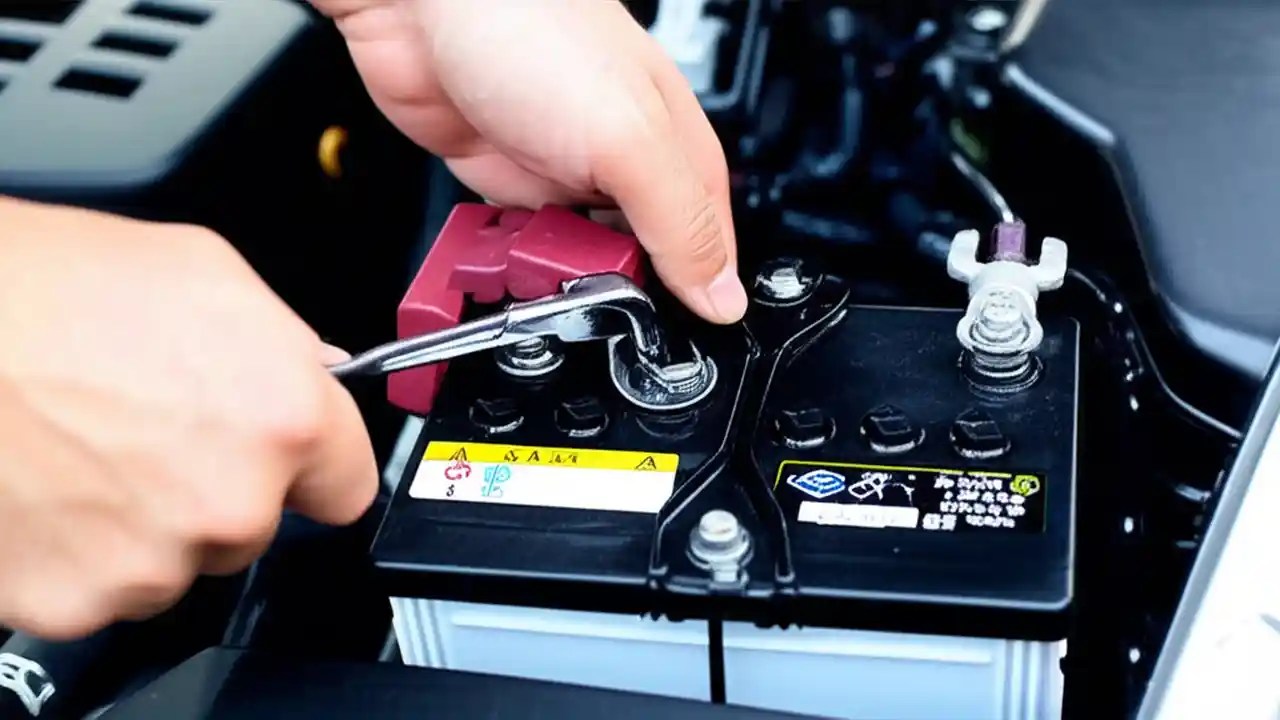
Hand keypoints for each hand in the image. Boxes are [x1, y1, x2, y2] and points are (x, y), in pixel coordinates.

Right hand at [0, 198, 377, 638]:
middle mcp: (231, 504)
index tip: (293, 462)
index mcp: (281, 420)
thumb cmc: (44, 287)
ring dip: (145, 525)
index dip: (315, 466)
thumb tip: (314, 371)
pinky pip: (101, 590)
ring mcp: (152, 564)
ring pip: (176, 563)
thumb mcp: (200, 272)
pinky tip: (47, 488)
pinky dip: (77, 555)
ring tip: (84, 451)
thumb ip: (281, 341)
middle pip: (254, 526)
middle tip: (147, 430)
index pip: (347, 484)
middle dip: (215, 487)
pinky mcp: (75, 602)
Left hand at [313, 0, 747, 323]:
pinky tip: (502, 257)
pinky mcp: (509, 184)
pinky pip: (521, 248)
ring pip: (576, 264)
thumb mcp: (630, 138)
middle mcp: (626, 168)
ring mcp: (565, 177)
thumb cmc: (529, 26)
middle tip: (581, 288)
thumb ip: (680, 222)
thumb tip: (724, 298)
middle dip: (612, 292)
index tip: (659, 337)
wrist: (420, 2)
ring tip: (536, 264)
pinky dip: (510, 261)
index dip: (689, 302)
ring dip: (556, 277)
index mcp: (678, 154)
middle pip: (638, 269)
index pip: (706, 254)